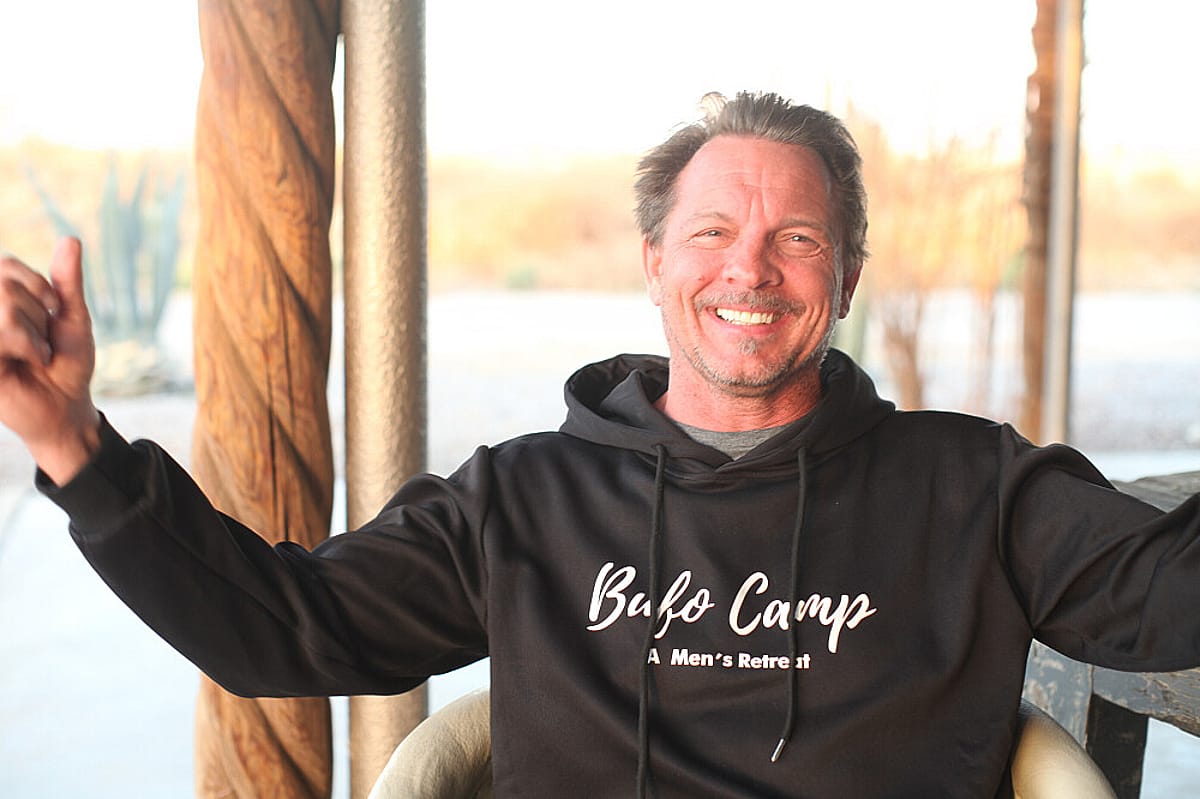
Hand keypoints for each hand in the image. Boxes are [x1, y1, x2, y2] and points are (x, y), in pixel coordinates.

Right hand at [0, 237, 100, 483]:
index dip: (40, 286)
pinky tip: (32, 361)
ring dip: (34, 332)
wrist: (67, 404)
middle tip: (44, 338)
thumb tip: (71, 240)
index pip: (5, 265)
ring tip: (37, 353)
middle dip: (38, 312)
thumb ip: (66, 281)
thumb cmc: (67, 361)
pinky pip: (1, 334)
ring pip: (4, 308)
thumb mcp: (72, 316)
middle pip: (4, 286)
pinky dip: (27, 345)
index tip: (53, 311)